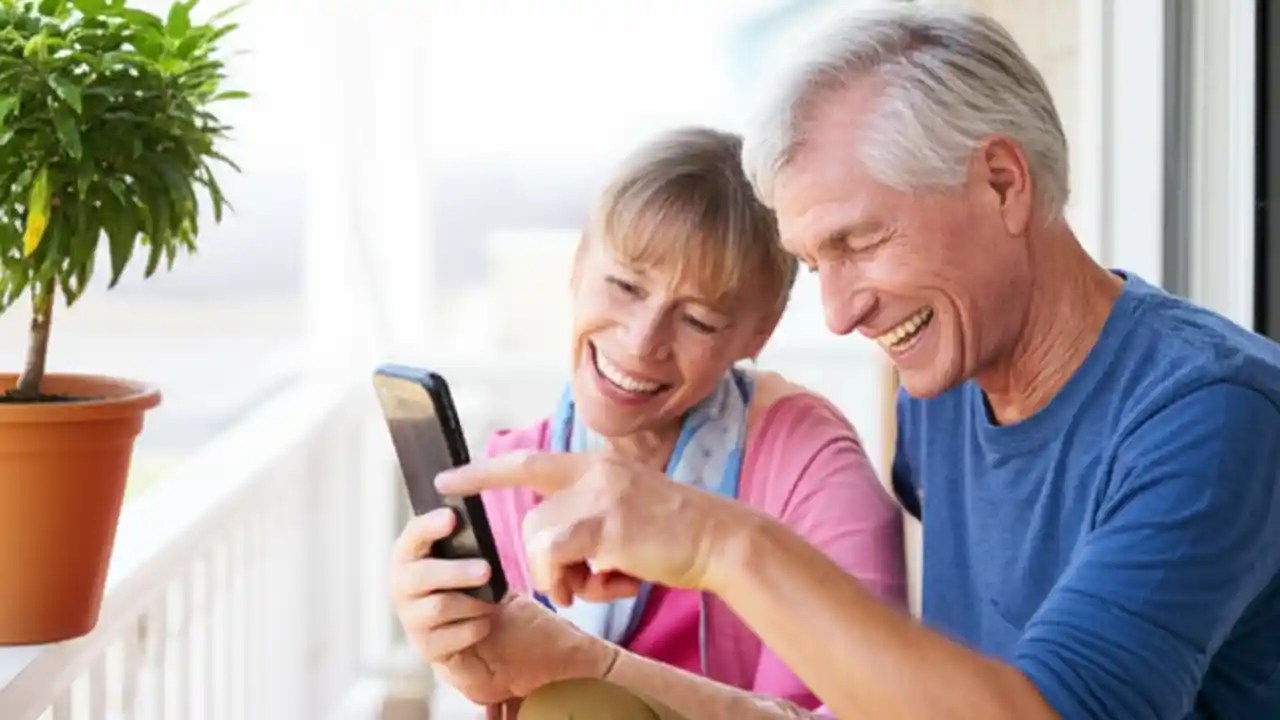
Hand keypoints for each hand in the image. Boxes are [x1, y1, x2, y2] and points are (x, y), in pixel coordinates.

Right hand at [391, 508, 615, 704]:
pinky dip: (473, 629)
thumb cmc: (485, 589)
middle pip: (420, 575)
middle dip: (454, 571)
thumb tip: (480, 501)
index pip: (412, 537)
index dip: (428, 526)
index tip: (453, 517)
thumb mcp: (482, 558)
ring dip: (471, 604)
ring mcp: (413, 619)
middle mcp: (406, 587)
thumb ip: (474, 537)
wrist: (497, 639)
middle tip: (486, 570)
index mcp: (415, 556)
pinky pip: (446, 639)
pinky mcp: (427, 649)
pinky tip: (486, 625)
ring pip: (438, 608)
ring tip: (494, 603)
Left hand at [435, 452, 753, 605]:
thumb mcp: (626, 514)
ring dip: (563, 577)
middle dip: (546, 563)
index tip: (445, 479)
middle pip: (532, 522)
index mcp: (595, 466)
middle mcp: (593, 473)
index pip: (527, 463)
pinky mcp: (607, 523)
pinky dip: (569, 580)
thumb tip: (554, 561)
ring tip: (601, 585)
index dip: (483, 472)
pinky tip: (604, 587)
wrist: (720, 540)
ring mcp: (599, 495)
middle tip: (581, 586)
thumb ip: (588, 521)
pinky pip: (556, 555)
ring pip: (540, 541)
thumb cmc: (674, 537)